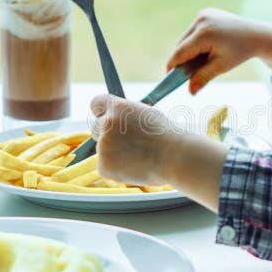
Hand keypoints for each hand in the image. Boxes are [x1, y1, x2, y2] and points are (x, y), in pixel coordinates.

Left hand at [89, 94, 229, 211]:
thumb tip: (118, 118)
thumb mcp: (147, 114)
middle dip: (107, 134)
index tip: (105, 117)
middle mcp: (106, 124)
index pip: (96, 103)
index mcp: (117, 107)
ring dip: (114, 153)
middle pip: (95, 127)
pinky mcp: (104, 166)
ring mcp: (103, 146)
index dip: (102, 111)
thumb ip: (127, 115)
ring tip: (138, 156)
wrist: (175, 158)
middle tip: (126, 142)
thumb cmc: (167, 136)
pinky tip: (135, 166)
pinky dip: (117, 169)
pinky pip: (106, 166)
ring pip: (103, 149)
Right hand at [166, 7, 271, 93]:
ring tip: (198, 61)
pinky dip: (194, 41)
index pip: (182, 51)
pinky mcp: (205, 12)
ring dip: (187, 49)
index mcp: (205, 33)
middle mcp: (202, 20)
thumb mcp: (221, 66)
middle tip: (184, 75)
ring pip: (186, 37)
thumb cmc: (239, 52)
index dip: (173, 65)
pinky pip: (193, 31)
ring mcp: (203, 14)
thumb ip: (203, 77)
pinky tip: (204, 49)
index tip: (167, 76)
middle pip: (182, 44)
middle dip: (182, 59)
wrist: (255, 35)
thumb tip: (190, 92)